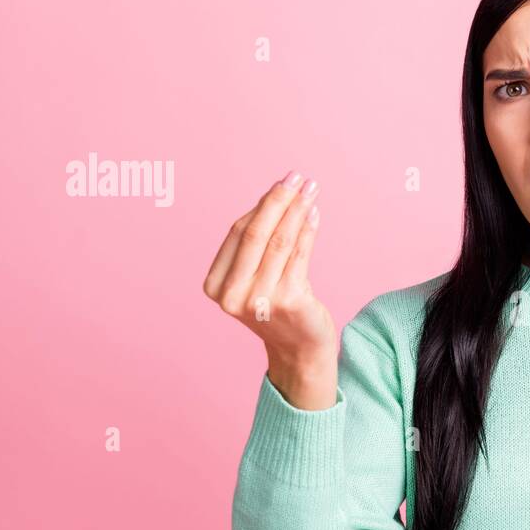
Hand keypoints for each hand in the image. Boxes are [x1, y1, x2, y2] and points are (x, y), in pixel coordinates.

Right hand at [202, 171, 338, 406]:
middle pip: (256, 234)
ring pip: (279, 241)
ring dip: (297, 210)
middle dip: (278, 200)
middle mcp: (232, 295)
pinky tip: (314, 214)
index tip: (281, 183)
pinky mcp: (289, 302)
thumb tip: (275, 197)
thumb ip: (255, 247)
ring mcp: (260, 300)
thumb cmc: (277, 308)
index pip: (238, 233)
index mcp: (215, 287)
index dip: (261, 205)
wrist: (299, 352)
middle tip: (296, 177)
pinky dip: (308, 230)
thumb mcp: (254, 279)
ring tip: (311, 190)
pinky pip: (299, 255)